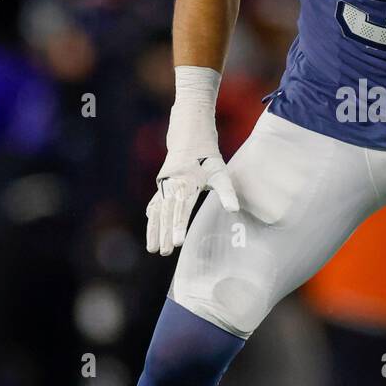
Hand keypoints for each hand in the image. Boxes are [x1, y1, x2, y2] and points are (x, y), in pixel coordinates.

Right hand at [146, 66, 238, 255]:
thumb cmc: (208, 156)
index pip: (182, 209)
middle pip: (167, 213)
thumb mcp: (221, 172)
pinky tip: (150, 230)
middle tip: (163, 252)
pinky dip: (152, 218)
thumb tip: (234, 210)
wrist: (190, 133)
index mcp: (187, 182)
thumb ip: (226, 192)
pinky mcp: (162, 184)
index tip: (177, 243)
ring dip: (154, 230)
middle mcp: (172, 184)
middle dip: (164, 233)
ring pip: (157, 211)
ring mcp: (164, 184)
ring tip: (153, 249)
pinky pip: (154, 204)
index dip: (178, 226)